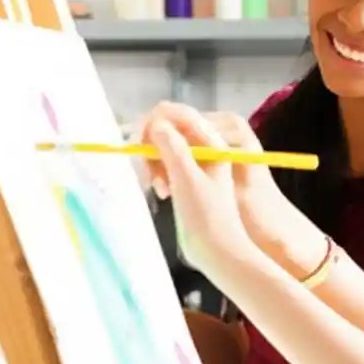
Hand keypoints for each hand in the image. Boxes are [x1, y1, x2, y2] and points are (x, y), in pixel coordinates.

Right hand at [140, 103, 326, 277]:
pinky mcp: (197, 171)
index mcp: (217, 134)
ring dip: (156, 163)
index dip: (150, 126)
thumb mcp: (188, 178)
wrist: (225, 250)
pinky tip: (164, 192)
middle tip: (151, 178)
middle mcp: (212, 138)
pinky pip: (170, 160)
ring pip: (166, 145)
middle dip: (153, 149)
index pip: (173, 113)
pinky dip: (162, 172)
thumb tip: (155, 123)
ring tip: (160, 189)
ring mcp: (204, 155)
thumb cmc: (209, 217)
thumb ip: (172, 147)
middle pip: (167, 128)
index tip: (138, 150)